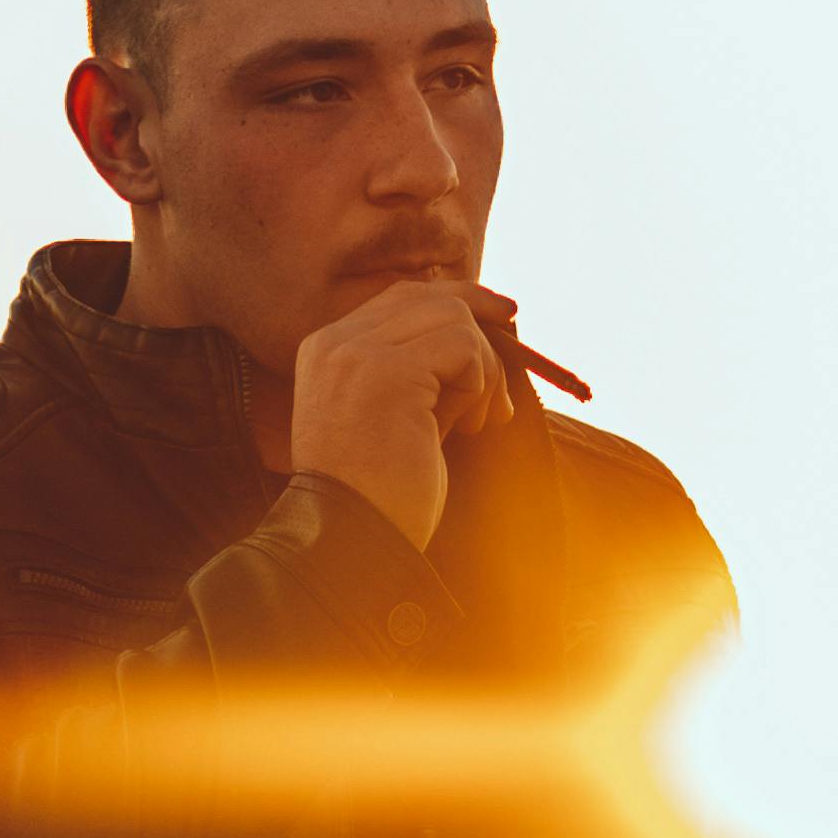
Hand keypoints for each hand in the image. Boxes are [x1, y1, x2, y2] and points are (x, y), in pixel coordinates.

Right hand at [285, 275, 501, 554]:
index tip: (503, 318)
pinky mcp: (388, 373)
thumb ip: (423, 372)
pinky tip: (473, 423)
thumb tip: (478, 335)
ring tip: (482, 418)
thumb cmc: (379, 494)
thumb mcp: (397, 417)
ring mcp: (357, 354)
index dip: (458, 301)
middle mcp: (335, 344)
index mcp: (327, 352)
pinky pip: (461, 347)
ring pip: (452, 319)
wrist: (351, 540)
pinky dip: (481, 381)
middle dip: (481, 328)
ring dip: (484, 367)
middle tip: (510, 366)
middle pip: (429, 298)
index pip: (401, 299)